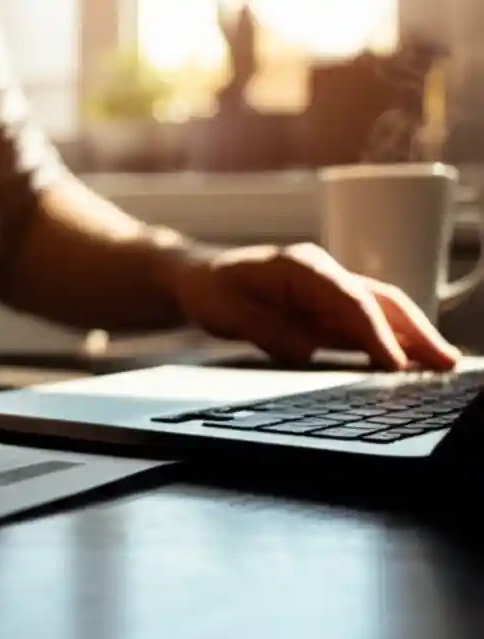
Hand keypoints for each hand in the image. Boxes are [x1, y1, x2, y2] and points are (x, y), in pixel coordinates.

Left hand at [173, 242, 461, 370]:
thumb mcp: (228, 313)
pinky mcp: (326, 309)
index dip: (375, 333)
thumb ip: (269, 331)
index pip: (350, 300)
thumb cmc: (212, 290)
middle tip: (446, 362)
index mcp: (302, 266)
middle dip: (415, 331)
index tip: (395, 363)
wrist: (199, 278)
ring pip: (380, 312)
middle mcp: (324, 274)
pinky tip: (409, 361)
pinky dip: (390, 340)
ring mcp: (328, 291)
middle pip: (380, 301)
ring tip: (442, 364)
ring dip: (412, 336)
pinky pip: (364, 324)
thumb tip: (308, 351)